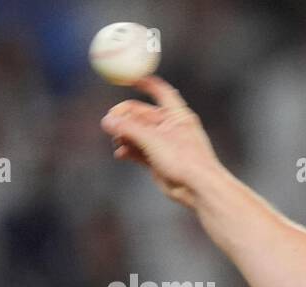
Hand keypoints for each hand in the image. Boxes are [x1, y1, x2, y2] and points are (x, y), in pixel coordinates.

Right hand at [100, 76, 222, 207]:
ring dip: (124, 136)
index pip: (161, 91)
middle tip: (109, 122)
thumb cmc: (184, 160)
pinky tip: (120, 154)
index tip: (127, 77)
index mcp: (177, 115)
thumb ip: (128, 128)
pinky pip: (138, 150)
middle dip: (124, 117)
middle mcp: (171, 128)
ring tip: (117, 142)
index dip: (145, 83)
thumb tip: (107, 121)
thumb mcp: (152, 139)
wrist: (198, 189)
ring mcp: (164, 145)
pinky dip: (128, 150)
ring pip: (137, 134)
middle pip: (141, 114)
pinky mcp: (159, 161)